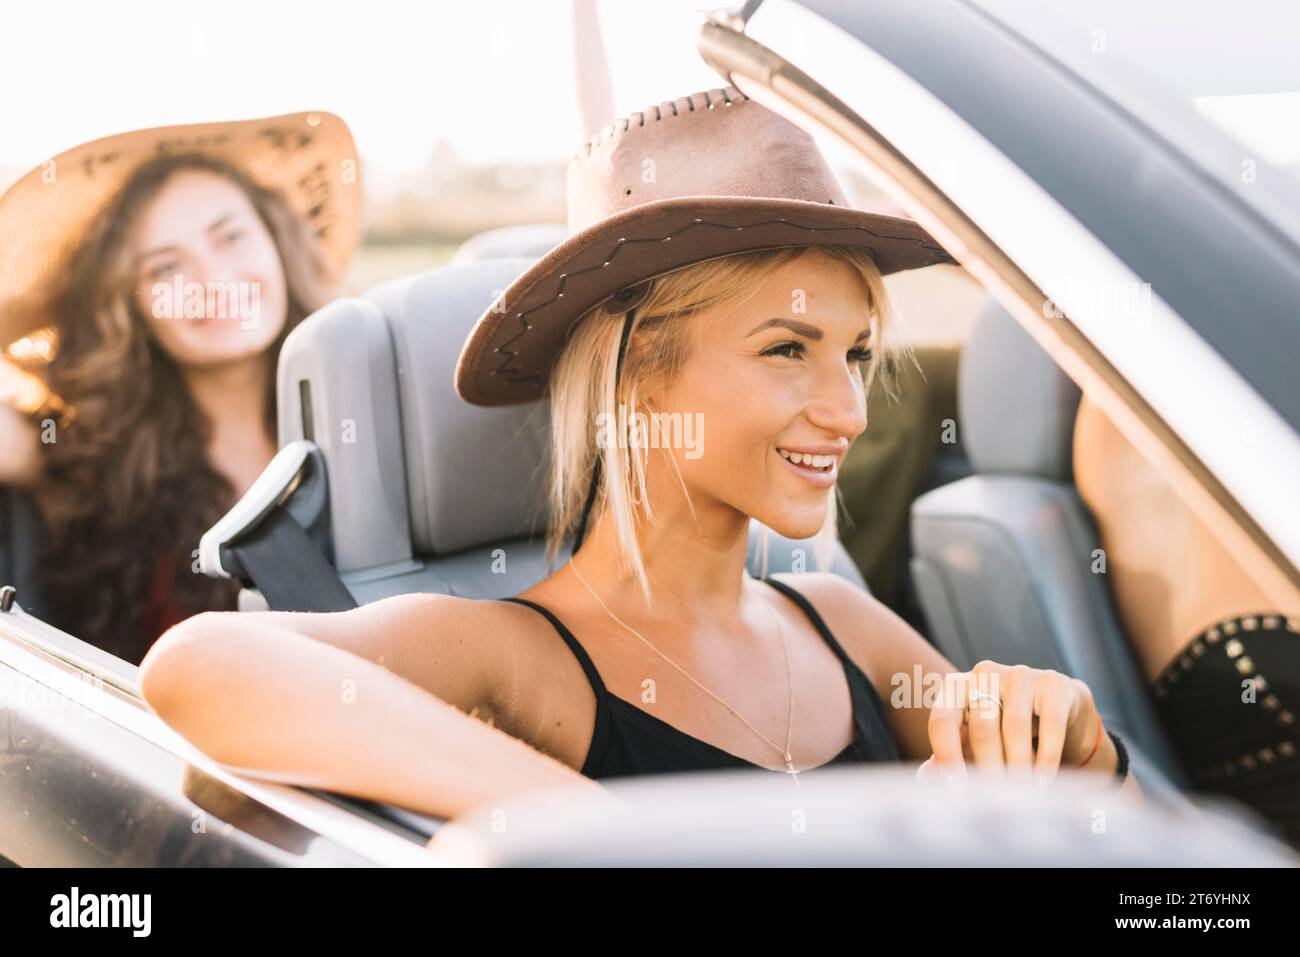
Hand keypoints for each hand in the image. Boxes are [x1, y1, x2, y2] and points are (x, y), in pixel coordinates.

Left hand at [918, 661, 1105, 785]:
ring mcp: (1019, 674)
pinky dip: (1047, 759)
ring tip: (1022, 796)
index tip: (956, 791)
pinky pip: (1050, 725)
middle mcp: (984, 674)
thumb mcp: (972, 740)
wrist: (1055, 710)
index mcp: (955, 686)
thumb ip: (949, 756)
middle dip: (989, 770)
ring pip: (1015, 728)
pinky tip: (1043, 782)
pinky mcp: (1053, 683)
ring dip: (1019, 768)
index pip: (942, 721)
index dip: (947, 756)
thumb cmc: (1002, 729)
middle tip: (997, 802)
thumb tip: (926, 776)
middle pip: (981, 729)